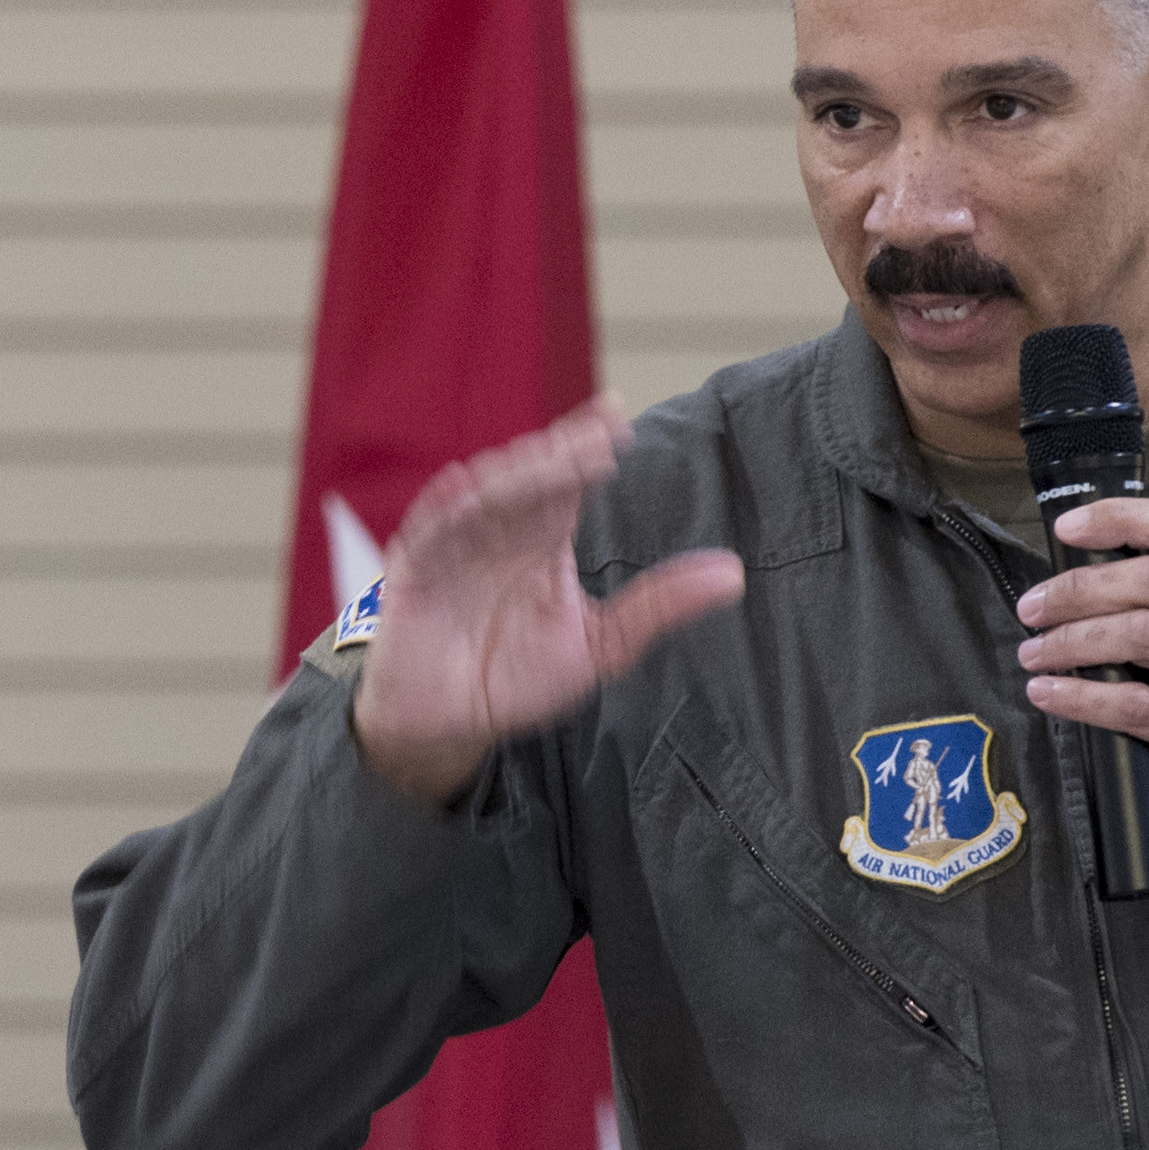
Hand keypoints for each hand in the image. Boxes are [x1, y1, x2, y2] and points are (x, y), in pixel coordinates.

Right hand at [348, 398, 747, 802]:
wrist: (450, 726)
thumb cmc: (516, 678)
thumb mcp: (600, 646)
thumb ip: (658, 607)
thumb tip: (734, 573)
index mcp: (544, 538)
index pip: (570, 481)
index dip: (589, 448)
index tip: (622, 423)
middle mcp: (500, 530)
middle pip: (530, 479)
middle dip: (561, 456)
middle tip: (599, 438)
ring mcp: (454, 546)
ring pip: (484, 496)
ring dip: (514, 476)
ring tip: (550, 459)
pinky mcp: (414, 572)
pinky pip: (427, 532)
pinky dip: (445, 510)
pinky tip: (466, 487)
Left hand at [1016, 496, 1148, 876]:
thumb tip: (1101, 586)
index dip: (1121, 518)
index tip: (1069, 527)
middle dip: (1079, 587)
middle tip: (1034, 607)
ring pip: (1140, 633)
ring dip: (1071, 639)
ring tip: (1034, 652)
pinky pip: (1133, 705)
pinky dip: (1080, 695)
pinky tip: (1048, 693)